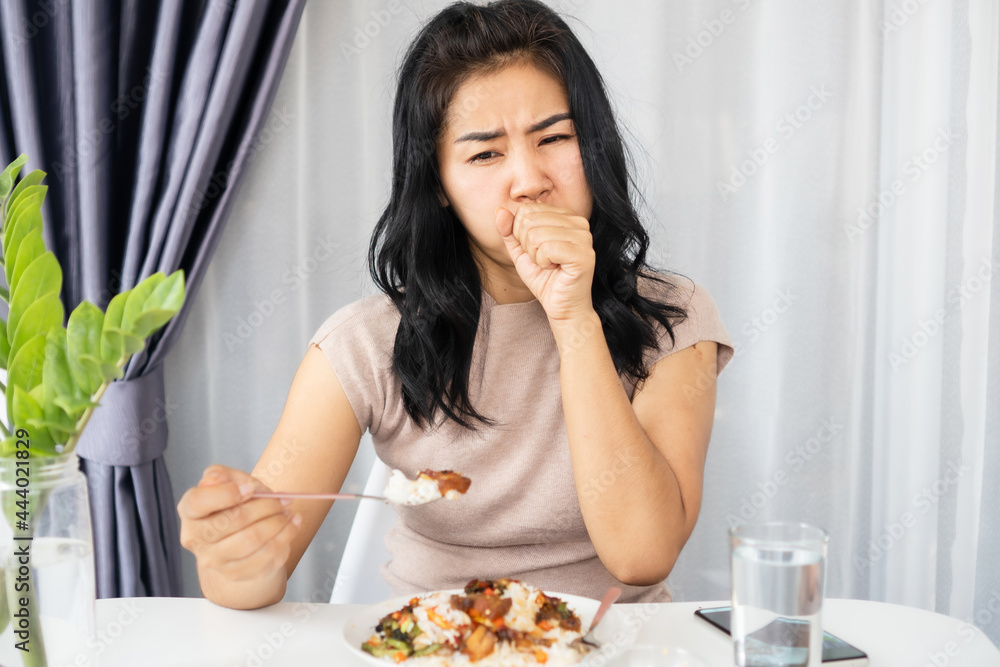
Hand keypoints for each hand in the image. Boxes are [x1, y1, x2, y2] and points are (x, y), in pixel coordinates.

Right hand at [177, 465, 301, 582]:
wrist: (242, 538)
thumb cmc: (235, 504)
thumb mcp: (229, 481)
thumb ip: (222, 475)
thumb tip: (215, 478)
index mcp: (189, 511)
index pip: (198, 502)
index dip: (226, 494)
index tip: (251, 488)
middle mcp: (195, 538)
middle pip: (232, 521)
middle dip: (265, 507)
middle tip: (283, 499)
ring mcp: (214, 560)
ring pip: (251, 540)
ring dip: (278, 522)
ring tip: (288, 511)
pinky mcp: (235, 573)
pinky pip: (265, 555)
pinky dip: (285, 537)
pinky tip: (292, 525)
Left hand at [495, 202, 595, 321]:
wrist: (562, 306)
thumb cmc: (544, 278)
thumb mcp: (520, 251)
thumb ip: (509, 231)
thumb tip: (500, 210)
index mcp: (566, 216)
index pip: (527, 209)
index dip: (521, 233)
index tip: (537, 250)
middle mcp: (578, 222)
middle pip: (529, 220)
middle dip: (527, 246)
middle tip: (543, 260)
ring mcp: (583, 237)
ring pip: (536, 235)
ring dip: (535, 256)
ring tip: (549, 265)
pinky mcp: (583, 254)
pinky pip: (547, 249)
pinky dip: (543, 263)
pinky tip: (555, 269)